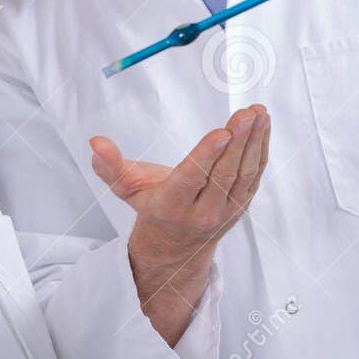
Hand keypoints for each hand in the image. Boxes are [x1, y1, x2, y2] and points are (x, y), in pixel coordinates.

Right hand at [90, 105, 269, 346]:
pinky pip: (255, 174)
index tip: (222, 132)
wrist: (176, 246)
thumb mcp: (126, 189)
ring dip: (254, 141)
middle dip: (238, 142)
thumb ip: (110, 166)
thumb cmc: (150, 205)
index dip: (207, 155)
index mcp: (172, 205)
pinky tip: (263, 123)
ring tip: (257, 112)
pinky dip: (261, 147)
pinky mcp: (242, 203)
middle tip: (246, 113)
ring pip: (244, 173)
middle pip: (223, 174)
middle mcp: (202, 212)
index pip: (192, 179)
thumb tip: (95, 142)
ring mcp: (226, 210)